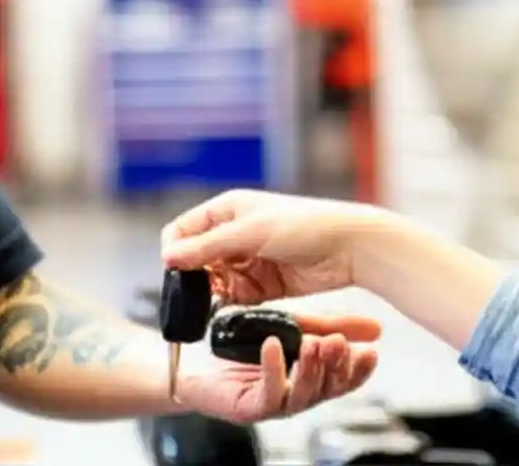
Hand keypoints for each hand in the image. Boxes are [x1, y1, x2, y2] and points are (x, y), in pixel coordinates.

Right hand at [161, 189, 400, 303]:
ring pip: (214, 281)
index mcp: (228, 209)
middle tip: (197, 294)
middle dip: (193, 277)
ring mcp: (249, 260)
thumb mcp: (251, 233)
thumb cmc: (305, 227)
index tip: (177, 272)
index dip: (175, 251)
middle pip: (196, 259)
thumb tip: (167, 257)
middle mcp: (234, 233)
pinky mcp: (263, 285)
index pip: (183, 230)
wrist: (351, 248)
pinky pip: (235, 297)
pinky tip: (232, 310)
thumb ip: (208, 247)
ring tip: (220, 300)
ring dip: (212, 293)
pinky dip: (230, 305)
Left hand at [176, 313, 379, 422]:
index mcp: (312, 378)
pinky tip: (274, 347)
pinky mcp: (249, 407)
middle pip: (327, 390)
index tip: (371, 351)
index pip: (345, 380)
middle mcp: (296, 395)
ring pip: (301, 395)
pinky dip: (274, 368)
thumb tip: (376, 328)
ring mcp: (273, 404)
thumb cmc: (247, 346)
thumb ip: (332, 326)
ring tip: (313, 344)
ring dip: (310, 369)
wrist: (198, 358)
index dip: (359, 370)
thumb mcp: (295, 326)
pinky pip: (267, 392)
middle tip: (339, 344)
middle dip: (336, 367)